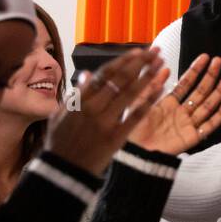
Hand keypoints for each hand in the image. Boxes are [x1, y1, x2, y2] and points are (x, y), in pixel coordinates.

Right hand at [44, 48, 164, 176]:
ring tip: (160, 63)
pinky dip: (148, 101)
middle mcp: (93, 107)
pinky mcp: (116, 137)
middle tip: (156, 50)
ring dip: (147, 76)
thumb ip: (76, 94)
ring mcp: (105, 122)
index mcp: (80, 100)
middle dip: (140, 62)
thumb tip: (87, 74)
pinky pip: (135, 116)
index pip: (105, 74)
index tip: (138, 51)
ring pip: (130, 93)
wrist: (64, 171)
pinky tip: (160, 89)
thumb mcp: (61, 114)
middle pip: (121, 79)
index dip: (123, 61)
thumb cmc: (60, 142)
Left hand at [128, 53, 220, 154]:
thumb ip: (151, 86)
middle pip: (200, 92)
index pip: (186, 83)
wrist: (134, 153)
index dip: (195, 70)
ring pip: (208, 105)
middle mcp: (181, 113)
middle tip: (219, 61)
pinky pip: (209, 125)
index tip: (205, 57)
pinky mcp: (192, 138)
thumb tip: (165, 68)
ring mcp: (188, 125)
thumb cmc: (132, 130)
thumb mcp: (139, 103)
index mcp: (168, 104)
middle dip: (210, 76)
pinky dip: (220, 114)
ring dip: (219, 91)